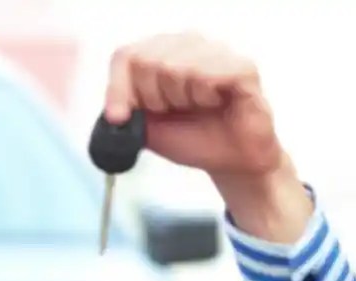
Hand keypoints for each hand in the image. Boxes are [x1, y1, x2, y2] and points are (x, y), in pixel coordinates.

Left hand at [105, 32, 311, 242]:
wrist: (228, 160)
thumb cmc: (190, 137)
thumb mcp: (146, 127)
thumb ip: (126, 112)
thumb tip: (113, 111)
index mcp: (160, 54)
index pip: (125, 56)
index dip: (118, 88)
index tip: (119, 117)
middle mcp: (188, 44)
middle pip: (147, 60)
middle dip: (154, 98)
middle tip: (173, 110)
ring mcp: (216, 51)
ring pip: (175, 66)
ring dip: (181, 99)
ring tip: (196, 107)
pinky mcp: (241, 66)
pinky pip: (206, 75)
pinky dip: (204, 98)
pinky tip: (214, 103)